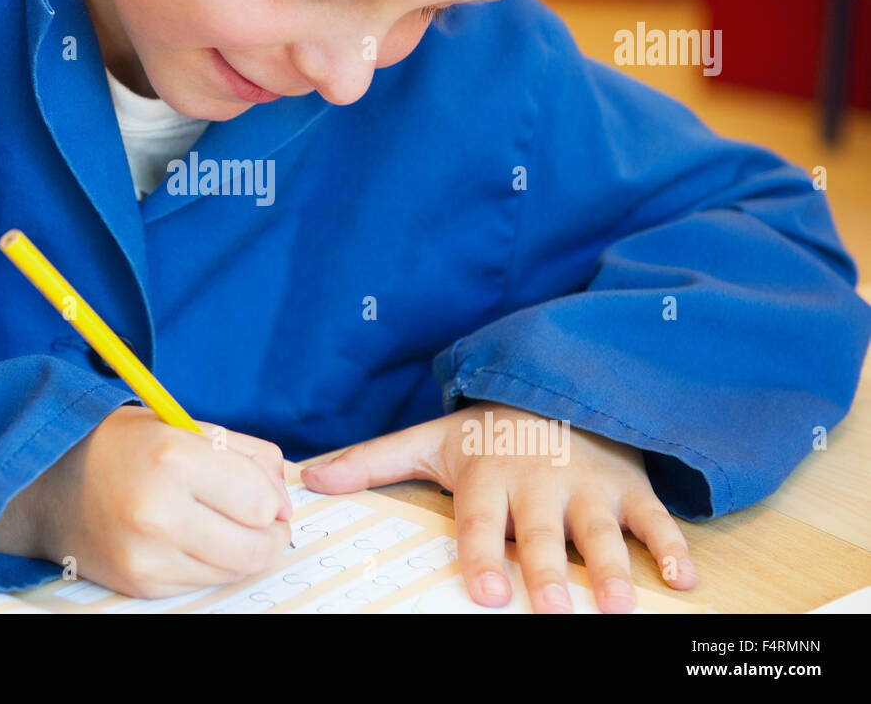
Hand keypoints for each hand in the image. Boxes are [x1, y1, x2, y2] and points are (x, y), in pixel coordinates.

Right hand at [0, 405, 292, 598]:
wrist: (47, 484)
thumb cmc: (122, 447)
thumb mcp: (184, 427)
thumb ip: (247, 454)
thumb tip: (284, 497)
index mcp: (174, 459)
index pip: (261, 501)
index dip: (271, 498)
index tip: (263, 493)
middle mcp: (160, 512)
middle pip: (255, 547)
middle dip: (268, 533)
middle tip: (258, 518)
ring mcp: (148, 556)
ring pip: (233, 570)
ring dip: (239, 550)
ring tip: (218, 524)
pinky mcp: (141, 584)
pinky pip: (201, 582)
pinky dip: (205, 563)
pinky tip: (185, 538)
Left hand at [300, 400, 696, 612]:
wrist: (558, 385)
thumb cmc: (490, 430)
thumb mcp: (430, 439)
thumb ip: (373, 461)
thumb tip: (311, 478)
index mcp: (489, 477)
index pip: (480, 523)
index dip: (480, 555)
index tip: (483, 590)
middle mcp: (539, 484)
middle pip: (541, 534)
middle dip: (546, 571)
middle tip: (551, 609)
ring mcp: (589, 487)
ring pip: (602, 532)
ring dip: (611, 568)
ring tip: (616, 605)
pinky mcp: (630, 488)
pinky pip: (656, 520)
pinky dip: (672, 548)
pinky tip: (683, 581)